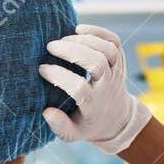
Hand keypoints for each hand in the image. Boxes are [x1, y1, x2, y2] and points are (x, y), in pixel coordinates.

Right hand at [39, 24, 151, 154]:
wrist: (117, 118)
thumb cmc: (88, 124)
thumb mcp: (73, 134)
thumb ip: (59, 126)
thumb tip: (47, 111)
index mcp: (94, 105)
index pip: (79, 88)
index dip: (60, 76)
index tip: (42, 70)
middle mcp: (108, 86)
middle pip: (96, 63)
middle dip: (72, 51)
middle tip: (51, 46)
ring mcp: (117, 71)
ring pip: (107, 49)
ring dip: (84, 39)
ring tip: (63, 39)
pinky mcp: (120, 59)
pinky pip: (114, 40)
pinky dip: (98, 31)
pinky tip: (79, 29)